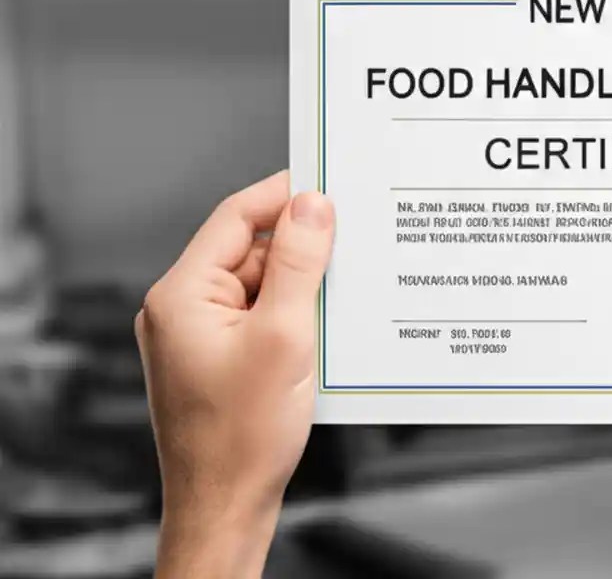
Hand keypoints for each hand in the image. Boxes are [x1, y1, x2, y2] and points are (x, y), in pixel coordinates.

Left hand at [135, 171, 333, 578]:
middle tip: (352, 245)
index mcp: (182, 294)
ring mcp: (197, 337)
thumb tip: (312, 206)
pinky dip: (293, 317)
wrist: (225, 506)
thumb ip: (298, 264)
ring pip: (259, 286)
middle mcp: (181, 310)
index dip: (284, 196)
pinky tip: (324, 332)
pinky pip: (259, 318)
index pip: (235, 218)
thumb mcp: (283, 336)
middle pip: (249, 251)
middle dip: (301, 249)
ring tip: (339, 303)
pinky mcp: (217, 360)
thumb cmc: (242, 437)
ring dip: (301, 288)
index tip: (328, 184)